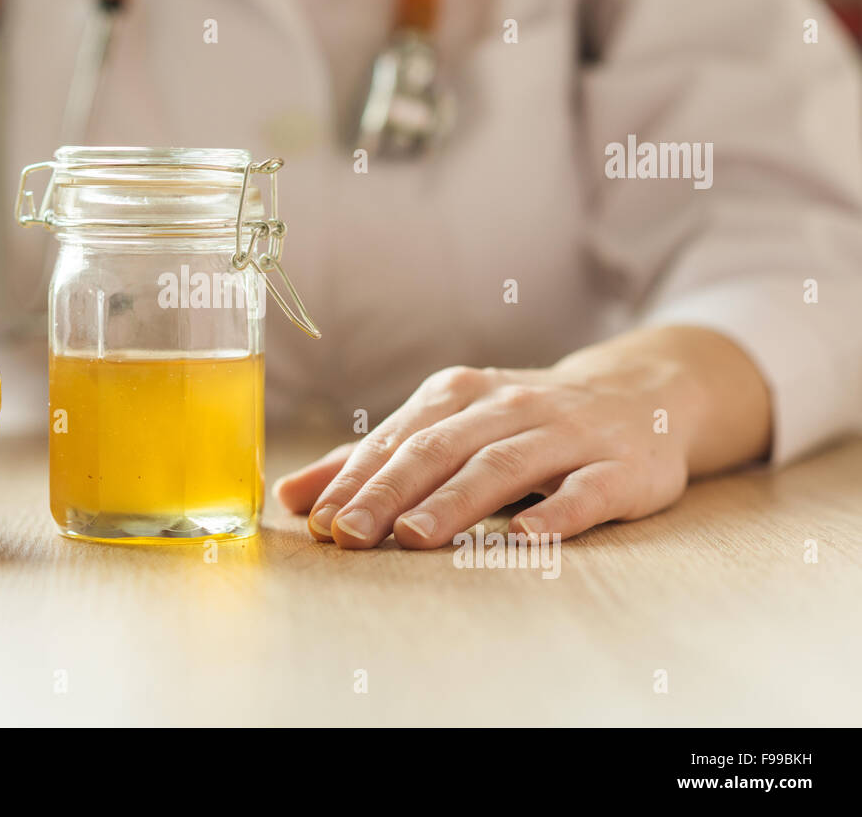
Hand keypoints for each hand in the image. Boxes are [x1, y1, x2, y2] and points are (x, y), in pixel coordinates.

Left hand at [274, 326, 770, 548]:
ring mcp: (567, 434)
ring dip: (455, 501)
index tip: (318, 521)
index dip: (355, 481)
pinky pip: (586, 491)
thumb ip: (373, 462)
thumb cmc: (523, 421)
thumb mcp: (447, 426)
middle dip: (389, 492)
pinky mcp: (621, 467)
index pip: (397, 440)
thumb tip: (290, 496)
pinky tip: (525, 536)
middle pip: (440, 450)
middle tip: (348, 533)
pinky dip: (556, 512)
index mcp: (459, 394)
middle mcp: (509, 407)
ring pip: (503, 466)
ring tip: (413, 535)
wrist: (641, 394)